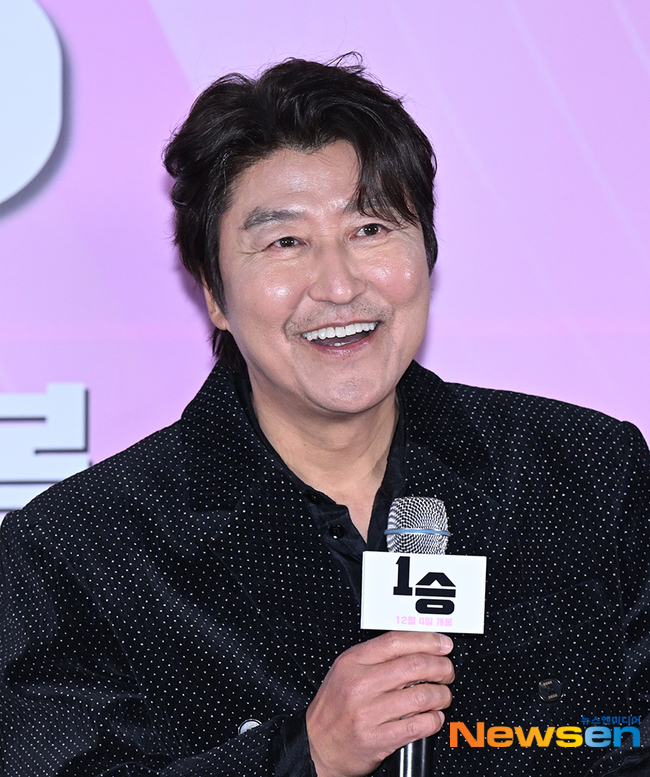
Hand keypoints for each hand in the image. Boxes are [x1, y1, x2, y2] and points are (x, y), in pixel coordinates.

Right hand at [305, 631, 453, 776]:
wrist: (316, 746)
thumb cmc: (334, 708)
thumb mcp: (346, 671)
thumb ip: (376, 657)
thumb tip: (416, 647)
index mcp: (352, 662)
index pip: (396, 642)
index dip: (426, 640)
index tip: (442, 644)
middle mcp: (359, 685)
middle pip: (413, 666)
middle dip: (440, 667)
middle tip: (447, 671)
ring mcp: (368, 713)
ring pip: (420, 696)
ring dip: (441, 695)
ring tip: (443, 695)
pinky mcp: (377, 739)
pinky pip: (417, 725)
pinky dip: (434, 720)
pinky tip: (434, 717)